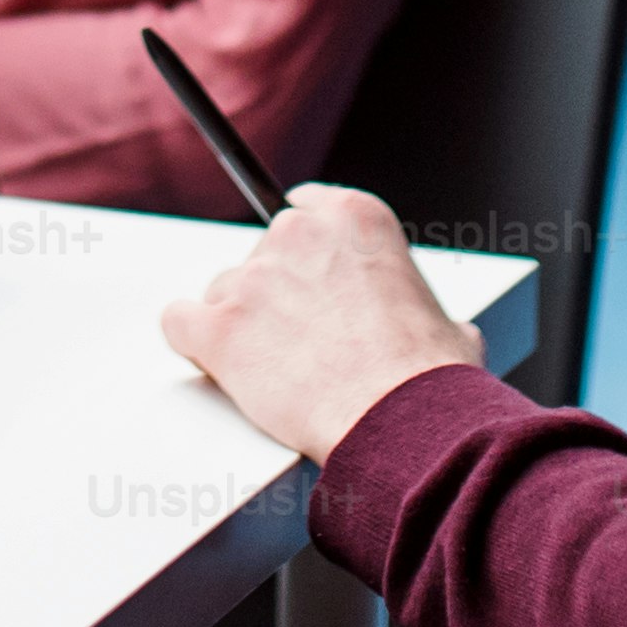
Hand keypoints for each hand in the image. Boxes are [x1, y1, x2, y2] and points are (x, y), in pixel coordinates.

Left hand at [159, 185, 482, 461]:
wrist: (397, 420)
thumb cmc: (428, 379)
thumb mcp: (448, 324)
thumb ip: (427, 311)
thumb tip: (448, 335)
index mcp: (354, 218)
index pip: (304, 206)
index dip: (302, 248)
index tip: (302, 270)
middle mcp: (297, 234)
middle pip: (263, 253)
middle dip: (276, 293)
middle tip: (300, 340)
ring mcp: (253, 278)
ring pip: (223, 290)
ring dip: (241, 324)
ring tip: (275, 370)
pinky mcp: (219, 325)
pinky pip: (178, 321)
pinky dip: (192, 342)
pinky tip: (213, 362)